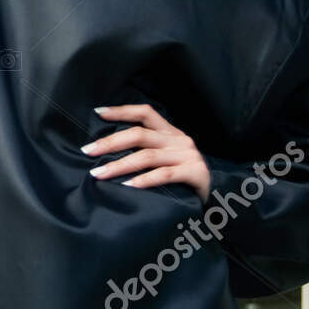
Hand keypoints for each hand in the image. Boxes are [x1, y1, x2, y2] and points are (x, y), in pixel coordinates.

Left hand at [84, 104, 210, 202]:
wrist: (219, 197)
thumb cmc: (183, 179)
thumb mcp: (166, 158)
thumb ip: (146, 151)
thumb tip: (106, 153)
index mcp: (170, 133)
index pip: (145, 113)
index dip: (122, 111)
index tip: (98, 113)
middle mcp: (179, 140)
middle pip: (140, 135)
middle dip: (110, 143)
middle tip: (88, 152)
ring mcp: (188, 156)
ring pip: (147, 156)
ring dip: (119, 165)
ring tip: (99, 173)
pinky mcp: (195, 173)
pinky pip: (165, 175)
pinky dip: (144, 180)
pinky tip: (127, 186)